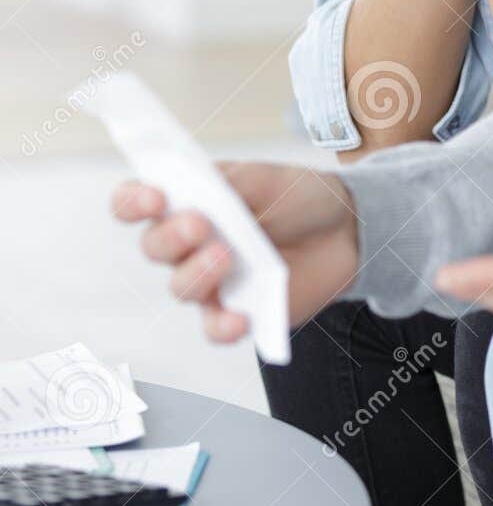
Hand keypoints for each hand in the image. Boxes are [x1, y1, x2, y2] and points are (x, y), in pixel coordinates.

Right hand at [110, 162, 358, 341]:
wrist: (346, 229)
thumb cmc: (297, 197)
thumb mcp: (267, 176)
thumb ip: (232, 181)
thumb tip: (198, 187)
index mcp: (187, 200)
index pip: (135, 203)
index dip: (133, 202)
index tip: (154, 197)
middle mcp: (190, 243)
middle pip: (154, 247)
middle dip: (171, 236)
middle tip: (201, 225)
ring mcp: (212, 280)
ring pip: (181, 288)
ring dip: (197, 273)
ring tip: (228, 258)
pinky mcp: (238, 311)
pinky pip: (216, 329)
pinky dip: (223, 327)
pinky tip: (241, 317)